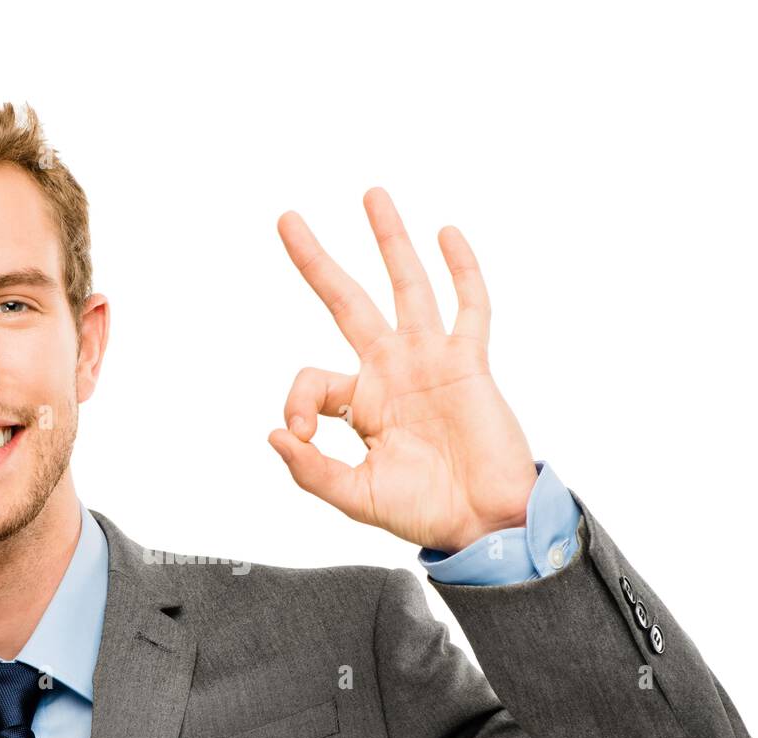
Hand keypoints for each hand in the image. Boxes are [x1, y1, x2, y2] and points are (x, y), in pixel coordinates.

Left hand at [269, 188, 537, 553]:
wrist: (482, 521)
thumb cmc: (423, 511)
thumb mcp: (354, 496)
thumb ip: (310, 470)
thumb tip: (274, 434)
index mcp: (360, 404)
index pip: (311, 379)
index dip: (296, 402)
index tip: (302, 433)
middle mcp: (391, 371)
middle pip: (346, 302)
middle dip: (316, 262)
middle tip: (285, 220)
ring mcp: (430, 360)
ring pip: (407, 287)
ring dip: (390, 241)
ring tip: (371, 195)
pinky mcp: (469, 362)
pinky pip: (470, 307)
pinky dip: (462, 270)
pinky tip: (447, 233)